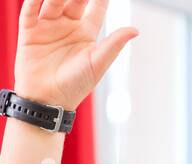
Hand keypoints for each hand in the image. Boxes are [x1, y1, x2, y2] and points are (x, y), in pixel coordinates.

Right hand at [13, 0, 137, 110]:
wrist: (48, 99)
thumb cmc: (76, 84)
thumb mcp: (98, 62)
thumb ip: (114, 44)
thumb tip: (135, 30)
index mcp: (86, 33)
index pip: (96, 8)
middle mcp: (67, 26)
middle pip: (74, 0)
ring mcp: (48, 26)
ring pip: (52, 1)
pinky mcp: (29, 31)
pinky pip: (30, 11)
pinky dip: (33, 1)